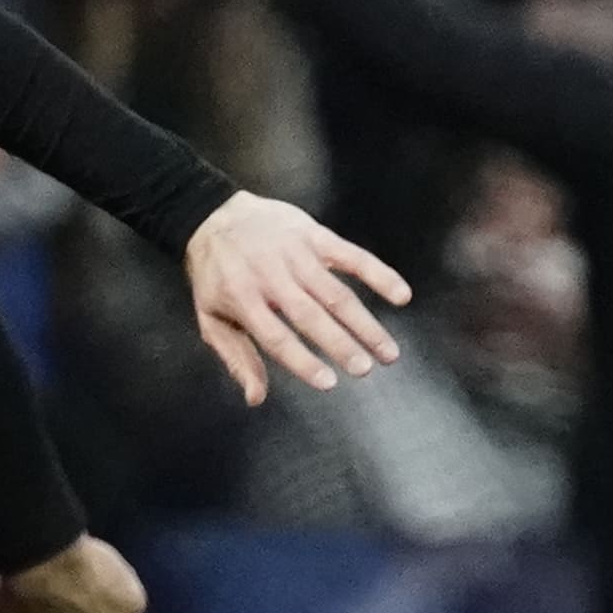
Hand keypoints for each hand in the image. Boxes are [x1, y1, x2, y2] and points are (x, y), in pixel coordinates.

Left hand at [185, 189, 409, 401]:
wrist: (212, 214)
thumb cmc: (215, 275)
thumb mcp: (211, 318)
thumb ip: (236, 358)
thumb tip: (256, 398)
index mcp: (243, 299)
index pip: (277, 337)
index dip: (303, 362)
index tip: (329, 383)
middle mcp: (271, 276)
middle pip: (312, 316)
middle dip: (341, 344)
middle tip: (366, 369)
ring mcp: (296, 254)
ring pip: (337, 293)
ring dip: (365, 323)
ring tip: (387, 352)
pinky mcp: (314, 236)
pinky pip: (352, 256)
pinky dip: (379, 275)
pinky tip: (401, 296)